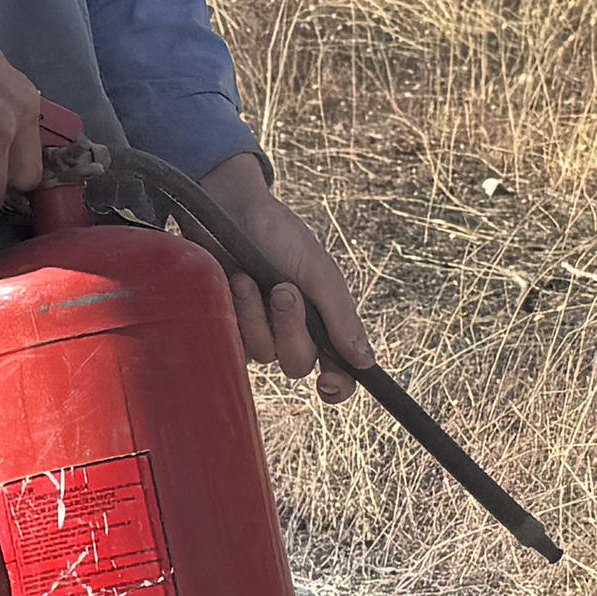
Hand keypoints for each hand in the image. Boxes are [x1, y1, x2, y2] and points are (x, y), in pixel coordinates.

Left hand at [200, 156, 371, 404]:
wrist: (232, 209)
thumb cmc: (280, 235)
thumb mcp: (319, 272)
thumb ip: (341, 318)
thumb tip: (366, 362)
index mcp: (325, 321)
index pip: (339, 370)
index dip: (338, 385)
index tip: (328, 384)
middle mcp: (295, 331)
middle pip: (298, 364)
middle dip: (291, 329)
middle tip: (283, 289)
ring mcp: (262, 330)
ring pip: (265, 353)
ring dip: (259, 315)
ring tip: (250, 279)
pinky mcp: (230, 326)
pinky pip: (237, 341)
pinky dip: (239, 311)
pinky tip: (236, 283)